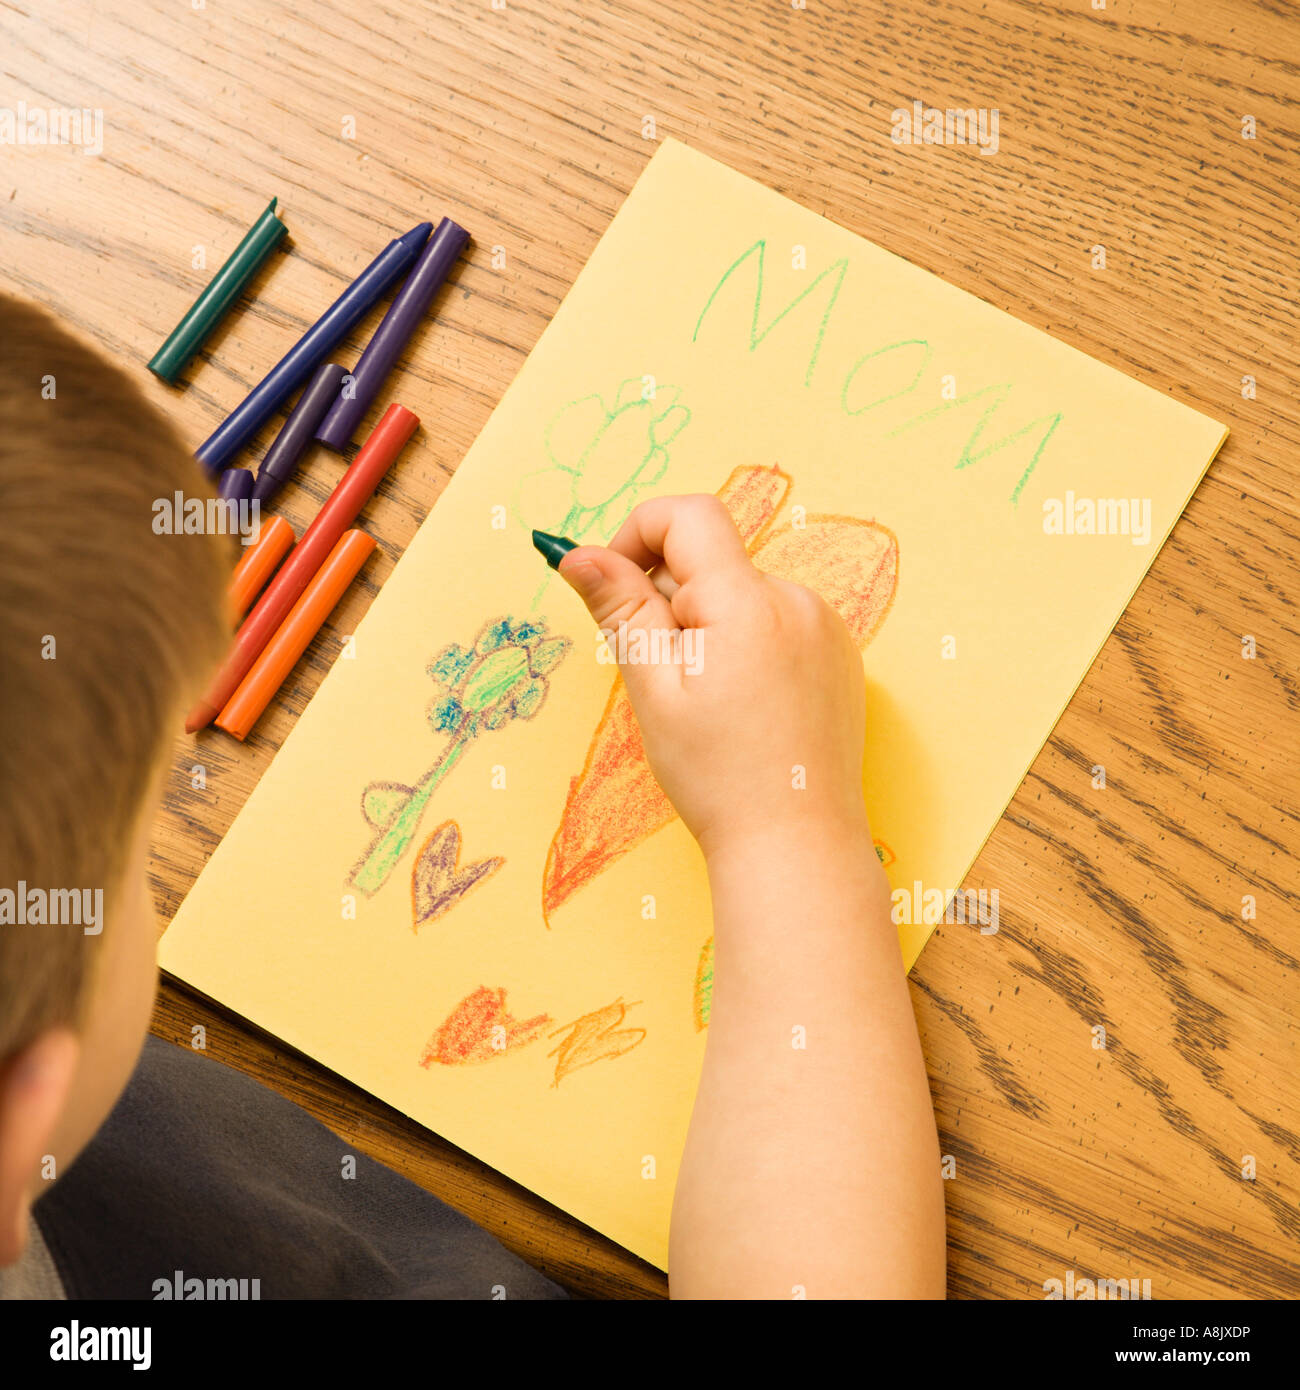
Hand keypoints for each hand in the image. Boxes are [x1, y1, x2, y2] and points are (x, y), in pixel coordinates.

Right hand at [557, 495, 873, 860]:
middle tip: (660, 672)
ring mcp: (826, 628)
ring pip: (743, 594)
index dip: (638, 534)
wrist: (796, 842)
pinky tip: (743, 705)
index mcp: (749, 603)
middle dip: (671, 598)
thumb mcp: (653, 688)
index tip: (614, 584)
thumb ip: (620, 608)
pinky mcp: (839, 655)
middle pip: (714, 561)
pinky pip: (778, 622)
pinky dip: (747, 643)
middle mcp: (798, 602)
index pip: (689, 516)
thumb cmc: (718, 776)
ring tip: (707, 700)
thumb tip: (580, 554)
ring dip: (710, 624)